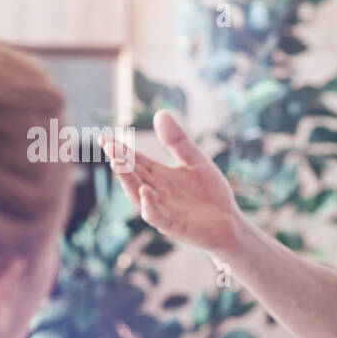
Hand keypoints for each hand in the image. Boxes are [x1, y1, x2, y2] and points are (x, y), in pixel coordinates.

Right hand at [99, 110, 243, 255]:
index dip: (120, 150)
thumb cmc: (212, 193)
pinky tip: (146, 191)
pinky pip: (156, 216)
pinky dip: (149, 205)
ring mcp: (163, 209)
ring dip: (127, 180)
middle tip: (107, 145)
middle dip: (119, 160)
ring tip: (117, 162)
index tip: (105, 138)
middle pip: (133, 175)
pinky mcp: (174, 225)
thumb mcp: (196, 160)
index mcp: (159, 176)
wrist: (231, 222)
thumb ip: (178, 141)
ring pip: (138, 195)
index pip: (135, 161)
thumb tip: (160, 112)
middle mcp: (156, 192)